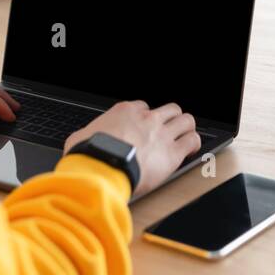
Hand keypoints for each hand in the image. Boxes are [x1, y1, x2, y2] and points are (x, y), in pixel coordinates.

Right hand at [64, 100, 199, 197]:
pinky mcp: (172, 153)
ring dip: (186, 127)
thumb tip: (81, 141)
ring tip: (184, 136)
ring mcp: (162, 134)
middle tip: (169, 128)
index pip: (143, 106)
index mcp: (125, 112)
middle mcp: (147, 119)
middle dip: (171, 118)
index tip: (144, 126)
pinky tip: (191, 149)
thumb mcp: (81, 137)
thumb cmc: (90, 154)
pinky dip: (193, 144)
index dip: (145, 117)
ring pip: (186, 120)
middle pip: (170, 109)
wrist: (102, 168)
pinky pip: (192, 141)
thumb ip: (88, 135)